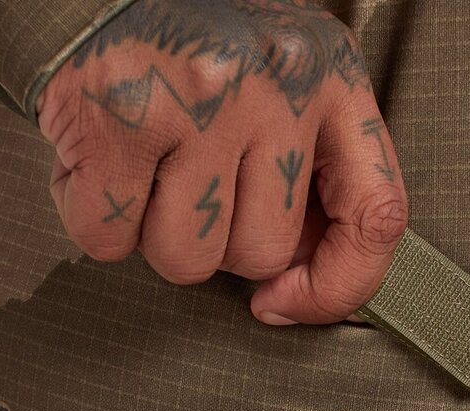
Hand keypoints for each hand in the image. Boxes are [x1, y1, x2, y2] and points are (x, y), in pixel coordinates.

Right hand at [34, 0, 407, 324]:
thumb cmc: (193, 50)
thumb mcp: (282, 89)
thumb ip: (313, 177)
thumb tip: (298, 283)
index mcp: (333, 77)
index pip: (375, 218)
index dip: (336, 287)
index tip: (281, 301)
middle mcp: (276, 82)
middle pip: (261, 254)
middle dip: (216, 243)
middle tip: (187, 179)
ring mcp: (199, 98)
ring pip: (186, 258)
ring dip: (152, 236)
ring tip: (144, 167)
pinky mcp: (119, 115)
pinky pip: (108, 237)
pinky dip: (94, 220)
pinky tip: (100, 165)